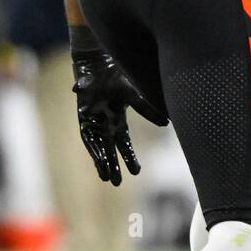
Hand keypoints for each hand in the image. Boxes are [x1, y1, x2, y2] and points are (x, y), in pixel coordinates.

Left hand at [71, 37, 166, 185]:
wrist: (97, 66)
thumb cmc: (116, 78)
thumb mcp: (134, 95)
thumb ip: (147, 109)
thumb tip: (167, 123)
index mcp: (118, 120)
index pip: (124, 144)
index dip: (129, 157)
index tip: (136, 172)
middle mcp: (105, 124)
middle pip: (110, 149)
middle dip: (114, 166)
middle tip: (117, 184)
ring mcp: (93, 122)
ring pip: (98, 147)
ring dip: (102, 162)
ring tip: (107, 178)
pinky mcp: (83, 118)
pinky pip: (88, 138)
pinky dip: (94, 149)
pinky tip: (98, 162)